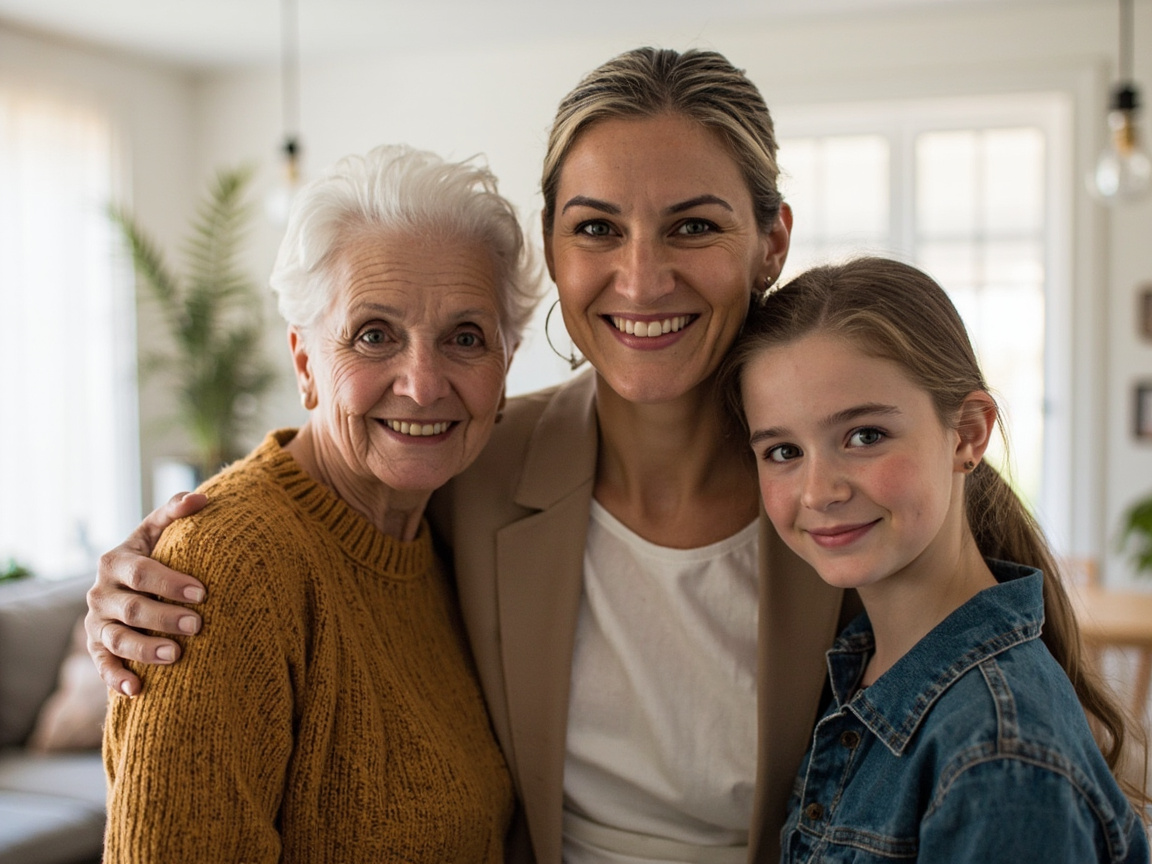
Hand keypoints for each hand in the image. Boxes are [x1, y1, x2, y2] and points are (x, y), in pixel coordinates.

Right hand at [86, 492, 208, 696]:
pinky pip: (103, 666)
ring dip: (145, 650)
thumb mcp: (158, 531)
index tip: (203, 592)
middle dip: (164, 617)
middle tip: (199, 624)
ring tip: (176, 655)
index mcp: (115, 561)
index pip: (141, 572)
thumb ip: (176, 511)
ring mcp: (96, 623)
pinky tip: (137, 689)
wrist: (128, 584)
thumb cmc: (154, 554)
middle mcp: (100, 593)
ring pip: (117, 639)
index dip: (170, 582)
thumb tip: (202, 499)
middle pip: (131, 608)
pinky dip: (116, 678)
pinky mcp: (96, 648)